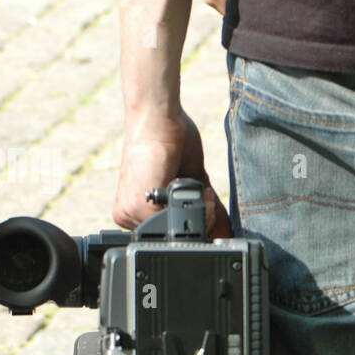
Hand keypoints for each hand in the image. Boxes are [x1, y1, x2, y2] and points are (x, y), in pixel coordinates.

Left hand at [114, 109, 233, 237]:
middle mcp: (130, 214)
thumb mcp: (191, 182)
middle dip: (200, 220)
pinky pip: (172, 224)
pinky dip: (192, 210)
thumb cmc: (171, 141)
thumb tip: (224, 233)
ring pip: (174, 232)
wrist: (159, 119)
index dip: (197, 224)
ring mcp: (130, 212)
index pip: (172, 232)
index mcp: (138, 211)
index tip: (209, 205)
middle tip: (208, 196)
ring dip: (197, 214)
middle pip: (175, 235)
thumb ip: (203, 209)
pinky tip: (193, 188)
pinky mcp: (136, 206)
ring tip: (201, 190)